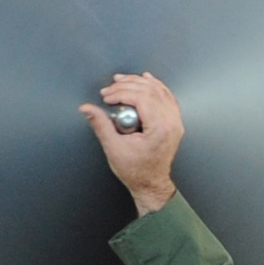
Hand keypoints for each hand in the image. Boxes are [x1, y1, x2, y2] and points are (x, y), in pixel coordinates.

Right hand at [79, 71, 184, 213]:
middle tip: (110, 90)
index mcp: (160, 129)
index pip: (141, 98)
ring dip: (139, 82)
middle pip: (150, 91)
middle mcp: (171, 122)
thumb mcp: (113, 148)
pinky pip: (166, 96)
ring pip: (159, 90)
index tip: (107, 96)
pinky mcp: (173, 121)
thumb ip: (101, 125)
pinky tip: (145, 80)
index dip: (121, 92)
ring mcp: (175, 121)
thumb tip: (88, 109)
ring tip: (121, 81)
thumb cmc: (136, 172)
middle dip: (127, 86)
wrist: (151, 184)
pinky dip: (155, 87)